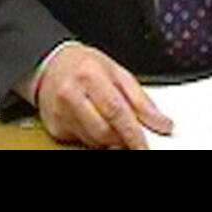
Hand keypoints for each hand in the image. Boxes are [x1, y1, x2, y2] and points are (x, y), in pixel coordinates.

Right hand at [34, 44, 171, 148]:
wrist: (49, 65)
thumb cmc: (84, 66)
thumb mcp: (116, 71)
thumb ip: (140, 98)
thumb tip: (162, 123)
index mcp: (89, 75)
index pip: (116, 111)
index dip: (134, 133)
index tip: (146, 146)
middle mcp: (71, 95)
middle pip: (104, 131)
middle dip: (124, 139)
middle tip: (134, 138)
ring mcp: (60, 114)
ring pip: (94, 141)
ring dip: (111, 140)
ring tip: (114, 125)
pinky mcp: (55, 128)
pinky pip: (82, 142)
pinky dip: (95, 139)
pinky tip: (95, 123)